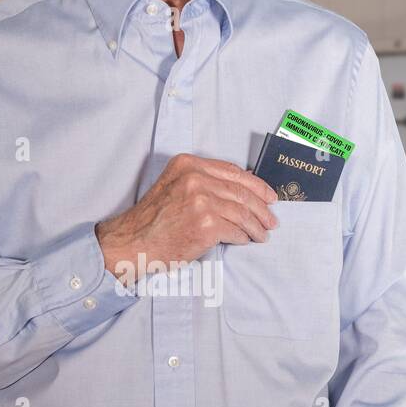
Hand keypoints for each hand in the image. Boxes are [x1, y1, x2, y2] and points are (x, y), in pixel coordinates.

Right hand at [96, 153, 277, 285]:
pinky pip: (236, 231)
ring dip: (256, 226)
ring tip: (262, 234)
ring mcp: (201, 201)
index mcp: (187, 164)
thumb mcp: (173, 186)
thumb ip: (201, 182)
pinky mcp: (206, 225)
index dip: (256, 185)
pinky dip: (244, 237)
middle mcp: (195, 179)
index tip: (268, 195)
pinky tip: (245, 240)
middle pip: (241, 192)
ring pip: (242, 212)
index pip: (232, 171)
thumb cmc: (152, 219)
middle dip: (262, 208)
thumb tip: (239, 191)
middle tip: (271, 220)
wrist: (134, 241)